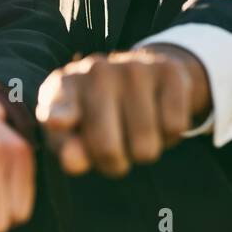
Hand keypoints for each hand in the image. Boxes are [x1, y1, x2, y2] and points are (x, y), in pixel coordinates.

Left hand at [35, 46, 210, 177]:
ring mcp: (133, 67)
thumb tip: (73, 163)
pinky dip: (169, 135)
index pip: (58, 107)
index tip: (58, 122)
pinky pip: (174, 127)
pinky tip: (157, 117)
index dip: (60, 117)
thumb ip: (68, 150)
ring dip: (143, 151)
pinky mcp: (168, 70)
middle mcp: (95, 71)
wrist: (143, 77)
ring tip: (135, 130)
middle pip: (107, 148)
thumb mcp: (74, 133)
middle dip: (114, 164)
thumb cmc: (96, 116)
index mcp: (63, 87)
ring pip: (145, 145)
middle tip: (114, 154)